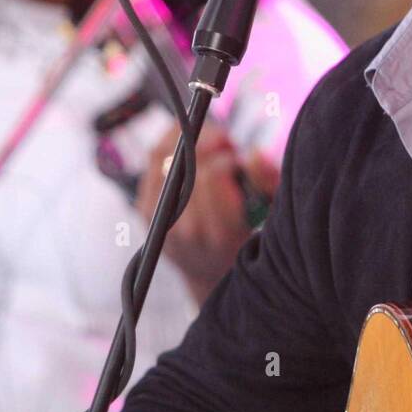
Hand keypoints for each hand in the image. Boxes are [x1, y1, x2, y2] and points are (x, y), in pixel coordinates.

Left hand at [134, 119, 279, 303]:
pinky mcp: (145, 209)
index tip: (238, 156)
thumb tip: (253, 154)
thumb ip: (266, 183)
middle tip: (227, 142)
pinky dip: (171, 142)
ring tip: (211, 140)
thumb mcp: (265, 214)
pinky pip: (154, 160)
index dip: (226, 157)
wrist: (208, 271)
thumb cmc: (244, 235)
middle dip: (212, 144)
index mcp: (220, 233)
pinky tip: (189, 141)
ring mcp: (160, 219)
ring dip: (192, 141)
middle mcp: (186, 230)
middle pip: (191, 167)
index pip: (212, 177)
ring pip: (168, 158)